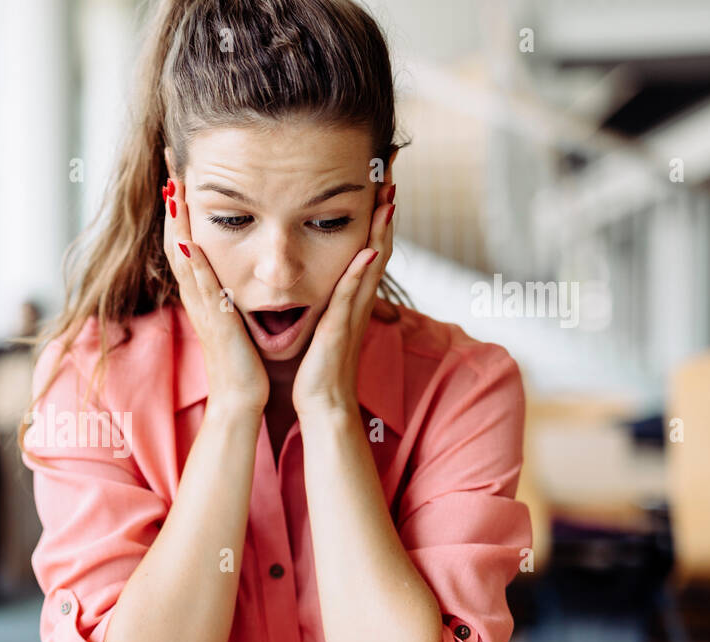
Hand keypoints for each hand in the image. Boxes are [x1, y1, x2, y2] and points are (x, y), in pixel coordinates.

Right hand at [162, 175, 267, 415]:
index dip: (183, 204)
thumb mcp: (236, 315)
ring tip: (173, 186)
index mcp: (205, 291)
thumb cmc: (243, 360)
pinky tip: (188, 240)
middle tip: (170, 159)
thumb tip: (234, 268)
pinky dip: (193, 263)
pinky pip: (200, 287)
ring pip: (183, 257)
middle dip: (173, 199)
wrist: (241, 398)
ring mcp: (202, 308)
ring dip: (176, 222)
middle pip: (176, 238)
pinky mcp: (215, 322)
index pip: (188, 237)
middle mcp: (197, 295)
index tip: (181, 168)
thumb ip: (231, 291)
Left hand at [291, 183, 395, 418]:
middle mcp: (357, 300)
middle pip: (378, 245)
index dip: (373, 212)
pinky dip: (361, 274)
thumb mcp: (322, 322)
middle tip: (391, 170)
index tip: (377, 177)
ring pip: (372, 264)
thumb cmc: (318, 366)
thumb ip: (326, 297)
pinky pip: (352, 297)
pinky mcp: (341, 331)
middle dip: (385, 208)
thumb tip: (321, 274)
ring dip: (381, 231)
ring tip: (388, 196)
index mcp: (350, 296)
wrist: (323, 404)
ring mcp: (353, 314)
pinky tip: (366, 251)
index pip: (366, 244)